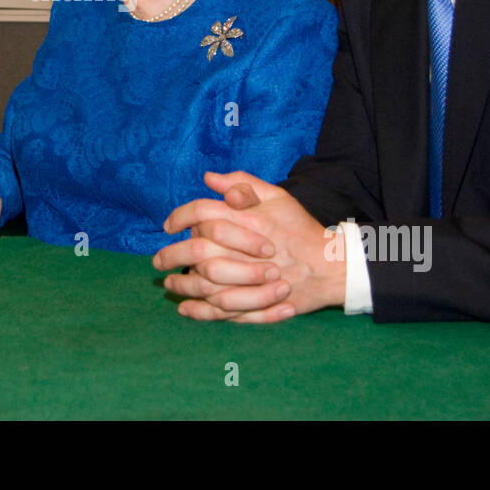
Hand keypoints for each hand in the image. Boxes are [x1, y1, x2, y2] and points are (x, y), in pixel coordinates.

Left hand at [153, 171, 345, 322]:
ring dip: (181, 285)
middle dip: (171, 256)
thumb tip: (209, 178)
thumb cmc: (301, 229)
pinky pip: (221, 311)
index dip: (180, 217)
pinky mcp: (258, 304)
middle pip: (198, 252)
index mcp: (249, 220)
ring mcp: (252, 280)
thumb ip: (243, 184)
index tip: (168, 226)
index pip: (203, 213)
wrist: (331, 265)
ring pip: (205, 285)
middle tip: (158, 260)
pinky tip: (186, 308)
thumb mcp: (277, 196)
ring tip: (168, 284)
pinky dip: (200, 311)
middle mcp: (246, 250)